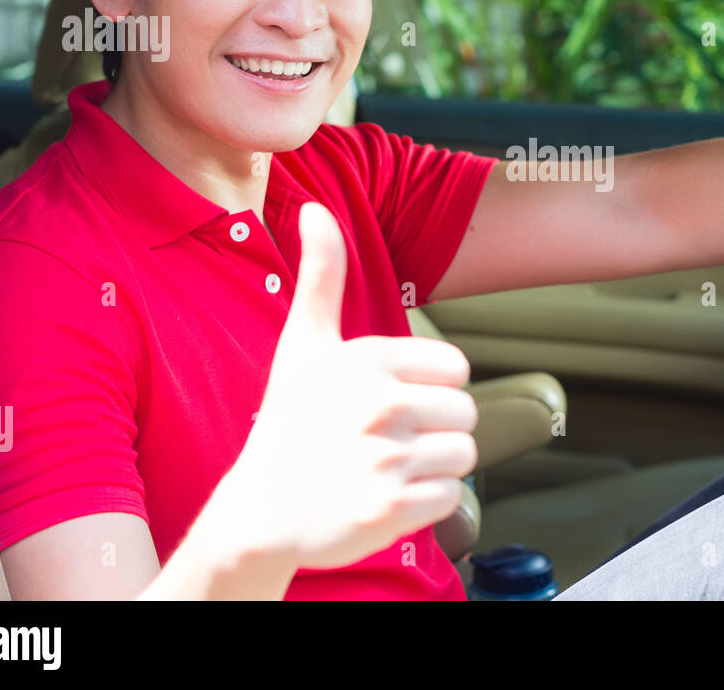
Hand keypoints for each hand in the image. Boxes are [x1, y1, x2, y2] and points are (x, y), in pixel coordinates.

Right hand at [217, 202, 477, 572]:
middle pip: (467, 412)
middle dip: (437, 429)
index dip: (431, 388)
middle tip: (391, 440)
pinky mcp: (390, 510)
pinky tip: (388, 496)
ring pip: (464, 455)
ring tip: (391, 467)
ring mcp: (385, 459)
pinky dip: (428, 502)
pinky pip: (451, 497)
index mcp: (368, 359)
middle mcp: (380, 405)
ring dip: (434, 465)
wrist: (256, 515)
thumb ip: (322, 275)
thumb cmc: (288, 425)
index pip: (457, 368)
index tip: (392, 402)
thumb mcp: (303, 344)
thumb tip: (313, 210)